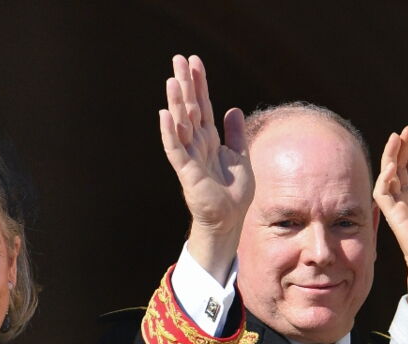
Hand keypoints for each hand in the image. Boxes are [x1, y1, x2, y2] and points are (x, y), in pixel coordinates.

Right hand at [159, 54, 253, 282]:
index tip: (193, 61)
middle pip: (190, 108)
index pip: (203, 105)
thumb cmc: (234, 193)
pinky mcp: (187, 172)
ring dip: (176, 102)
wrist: (230, 219)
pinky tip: (166, 114)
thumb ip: (235, 133)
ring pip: (181, 124)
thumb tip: (233, 109)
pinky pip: (176, 149)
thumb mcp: (241, 156)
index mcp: (210, 139)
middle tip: (177, 58)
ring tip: (172, 80)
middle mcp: (197, 144)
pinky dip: (170, 132)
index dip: (199, 84)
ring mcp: (190, 157)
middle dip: (184, 84)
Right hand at [373, 126, 407, 321]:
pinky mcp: (391, 215)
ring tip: (398, 137)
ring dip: (391, 156)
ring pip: (388, 176)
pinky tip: (392, 163)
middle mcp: (405, 200)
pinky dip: (385, 178)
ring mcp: (397, 207)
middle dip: (403, 148)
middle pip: (400, 168)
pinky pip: (382, 193)